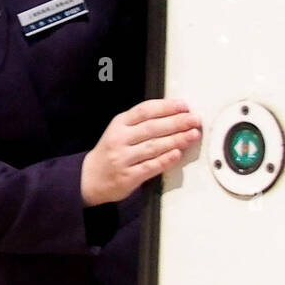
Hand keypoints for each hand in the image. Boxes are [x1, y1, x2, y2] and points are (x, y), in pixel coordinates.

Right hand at [80, 99, 201, 205]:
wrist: (89, 178)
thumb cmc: (110, 152)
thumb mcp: (119, 131)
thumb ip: (141, 123)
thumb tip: (173, 114)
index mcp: (119, 124)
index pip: (145, 110)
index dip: (166, 107)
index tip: (184, 106)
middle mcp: (119, 139)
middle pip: (152, 128)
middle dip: (177, 122)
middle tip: (195, 120)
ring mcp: (122, 158)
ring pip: (153, 146)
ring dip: (176, 140)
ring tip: (193, 135)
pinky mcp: (128, 176)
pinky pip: (150, 166)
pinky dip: (165, 160)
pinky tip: (177, 154)